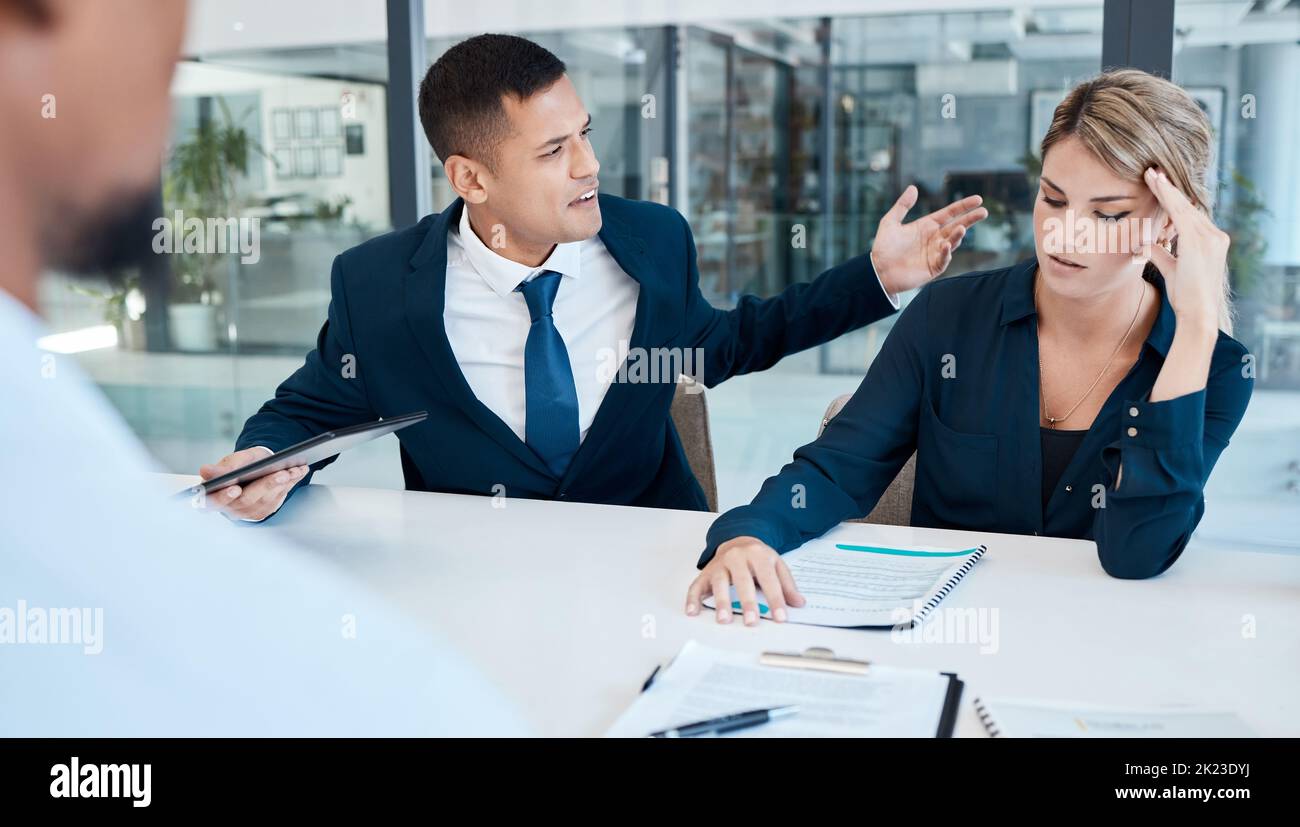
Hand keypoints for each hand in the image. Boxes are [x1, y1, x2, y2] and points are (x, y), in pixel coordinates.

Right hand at [196, 447, 306, 521]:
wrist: (255, 467)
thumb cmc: (239, 465)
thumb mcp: (231, 461)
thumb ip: (221, 468)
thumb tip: (204, 471)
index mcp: (214, 496)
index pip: (215, 501)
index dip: (224, 496)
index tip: (234, 489)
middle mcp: (230, 508)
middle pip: (247, 500)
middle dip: (266, 485)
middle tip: (280, 474)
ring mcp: (249, 511)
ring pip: (266, 500)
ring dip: (282, 484)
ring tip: (293, 470)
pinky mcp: (265, 510)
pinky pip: (278, 498)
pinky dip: (290, 484)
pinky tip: (298, 472)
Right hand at [685, 536, 804, 624]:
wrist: (737, 540)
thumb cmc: (758, 558)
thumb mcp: (776, 565)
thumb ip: (787, 585)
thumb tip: (798, 604)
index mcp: (758, 555)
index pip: (769, 580)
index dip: (775, 599)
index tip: (780, 618)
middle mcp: (737, 557)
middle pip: (742, 580)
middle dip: (747, 602)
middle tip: (752, 621)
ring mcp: (719, 564)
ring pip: (719, 582)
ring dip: (721, 602)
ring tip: (724, 619)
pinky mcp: (706, 572)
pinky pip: (697, 585)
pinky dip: (692, 599)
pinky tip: (692, 611)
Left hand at [870, 185, 987, 293]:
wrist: (878, 271)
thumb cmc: (884, 247)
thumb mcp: (890, 222)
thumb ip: (902, 205)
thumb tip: (913, 187)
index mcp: (927, 226)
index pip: (949, 213)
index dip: (963, 206)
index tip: (978, 199)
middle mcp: (935, 238)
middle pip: (957, 226)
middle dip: (970, 219)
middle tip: (984, 212)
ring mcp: (935, 253)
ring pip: (952, 242)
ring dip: (957, 235)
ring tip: (961, 228)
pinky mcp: (933, 267)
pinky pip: (943, 259)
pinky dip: (946, 252)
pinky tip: (945, 245)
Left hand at [1143, 167, 1227, 331]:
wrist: (1198, 313)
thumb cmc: (1185, 295)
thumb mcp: (1172, 269)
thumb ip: (1162, 253)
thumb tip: (1147, 244)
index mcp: (1210, 241)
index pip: (1188, 215)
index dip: (1173, 199)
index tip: (1159, 184)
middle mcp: (1214, 236)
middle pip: (1187, 207)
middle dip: (1168, 189)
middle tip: (1152, 171)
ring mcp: (1211, 238)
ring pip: (1184, 208)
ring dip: (1167, 190)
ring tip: (1151, 175)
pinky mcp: (1202, 242)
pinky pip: (1182, 216)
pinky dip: (1170, 201)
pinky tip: (1159, 189)